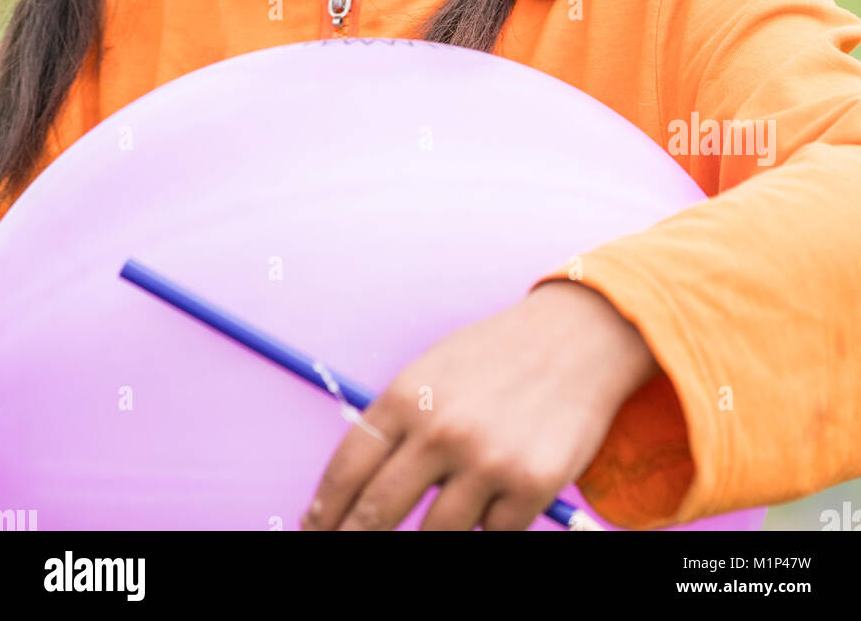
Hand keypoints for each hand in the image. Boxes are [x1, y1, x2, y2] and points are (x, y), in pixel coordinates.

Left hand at [300, 280, 659, 530]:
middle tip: (348, 550)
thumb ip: (396, 422)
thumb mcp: (433, 371)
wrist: (576, 339)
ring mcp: (487, 461)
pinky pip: (491, 534)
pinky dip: (487, 525)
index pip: (347, 470)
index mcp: (408, 395)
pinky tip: (490, 501)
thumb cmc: (496, 357)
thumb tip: (352, 489)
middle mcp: (441, 429)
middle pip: (376, 515)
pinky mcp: (531, 486)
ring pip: (435, 536)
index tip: (314, 531)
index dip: (324, 512)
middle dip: (356, 540)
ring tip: (438, 516)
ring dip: (430, 536)